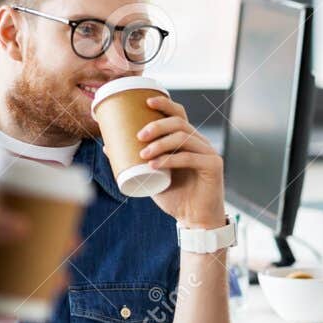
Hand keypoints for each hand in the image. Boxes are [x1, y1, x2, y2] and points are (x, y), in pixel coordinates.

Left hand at [122, 95, 224, 226]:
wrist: (194, 220)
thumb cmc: (174, 197)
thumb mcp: (150, 176)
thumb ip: (135, 161)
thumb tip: (108, 146)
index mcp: (187, 141)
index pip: (179, 115)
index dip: (164, 104)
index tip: (145, 101)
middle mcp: (200, 143)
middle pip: (179, 123)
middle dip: (157, 125)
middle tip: (139, 135)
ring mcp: (209, 153)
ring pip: (184, 137)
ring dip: (161, 143)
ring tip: (143, 154)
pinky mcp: (213, 166)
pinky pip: (190, 157)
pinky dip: (170, 159)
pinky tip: (155, 165)